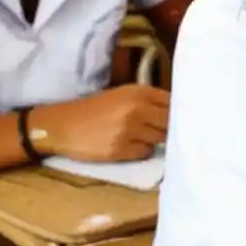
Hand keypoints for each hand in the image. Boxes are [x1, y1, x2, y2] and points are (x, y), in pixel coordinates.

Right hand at [32, 85, 168, 161]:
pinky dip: (141, 151)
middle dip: (169, 128)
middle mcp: (137, 109)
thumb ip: (148, 101)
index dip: (180, 111)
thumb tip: (177, 112)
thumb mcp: (122, 96)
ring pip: (159, 139)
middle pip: (170, 123)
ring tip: (140, 137)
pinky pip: (145, 153)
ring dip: (154, 140)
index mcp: (138, 92)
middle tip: (162, 131)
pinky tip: (129, 146)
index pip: (173, 102)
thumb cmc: (95, 109)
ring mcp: (129, 130)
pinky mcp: (120, 150)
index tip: (182, 118)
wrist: (63, 125)